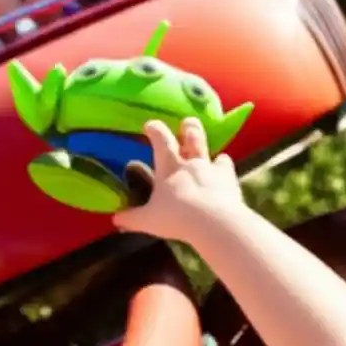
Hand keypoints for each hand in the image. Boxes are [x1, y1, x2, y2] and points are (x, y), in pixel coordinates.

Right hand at [112, 118, 243, 242]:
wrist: (214, 222)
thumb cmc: (176, 217)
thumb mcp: (148, 220)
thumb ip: (132, 218)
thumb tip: (116, 219)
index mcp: (169, 166)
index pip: (161, 139)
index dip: (155, 129)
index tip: (150, 124)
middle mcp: (191, 162)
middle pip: (192, 136)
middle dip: (189, 127)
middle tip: (187, 122)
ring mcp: (212, 169)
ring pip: (211, 149)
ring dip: (209, 148)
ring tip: (208, 149)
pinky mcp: (230, 180)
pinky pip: (227, 167)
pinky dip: (225, 167)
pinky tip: (225, 172)